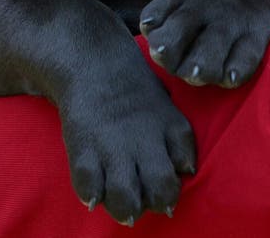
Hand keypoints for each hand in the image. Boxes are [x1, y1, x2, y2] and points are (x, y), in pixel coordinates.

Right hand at [62, 75, 195, 225]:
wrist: (93, 61)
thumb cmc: (133, 89)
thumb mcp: (165, 106)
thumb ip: (176, 138)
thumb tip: (186, 170)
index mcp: (169, 125)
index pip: (186, 165)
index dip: (177, 179)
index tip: (166, 177)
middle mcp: (144, 139)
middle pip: (161, 189)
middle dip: (157, 202)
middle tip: (146, 199)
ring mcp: (113, 145)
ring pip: (126, 197)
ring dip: (126, 207)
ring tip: (122, 203)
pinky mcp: (84, 147)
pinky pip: (89, 186)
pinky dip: (92, 195)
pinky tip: (94, 192)